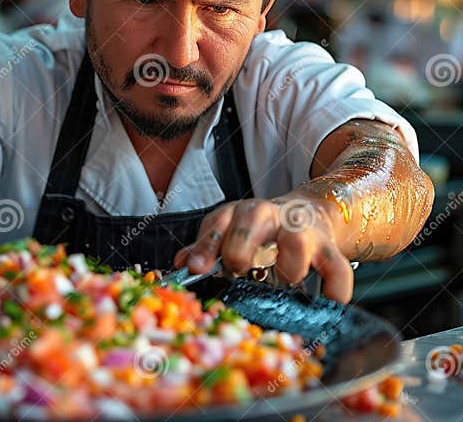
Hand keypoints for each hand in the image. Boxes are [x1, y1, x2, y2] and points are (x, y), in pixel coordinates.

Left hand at [173, 196, 353, 302]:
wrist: (305, 213)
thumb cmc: (257, 230)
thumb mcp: (228, 231)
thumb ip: (205, 248)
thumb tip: (179, 266)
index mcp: (240, 212)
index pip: (219, 222)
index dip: (207, 246)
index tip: (197, 268)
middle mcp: (270, 215)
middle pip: (255, 220)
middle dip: (242, 249)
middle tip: (239, 271)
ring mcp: (301, 229)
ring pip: (297, 241)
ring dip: (288, 267)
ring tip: (282, 280)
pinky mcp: (328, 247)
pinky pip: (337, 268)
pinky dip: (335, 289)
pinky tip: (327, 304)